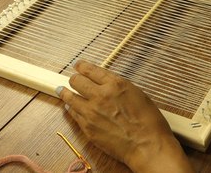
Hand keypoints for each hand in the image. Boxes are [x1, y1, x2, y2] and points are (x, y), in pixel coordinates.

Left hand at [56, 60, 193, 172]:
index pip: (91, 70)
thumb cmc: (149, 122)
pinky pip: (73, 114)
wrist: (146, 145)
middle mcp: (100, 95)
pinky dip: (71, 108)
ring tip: (62, 90)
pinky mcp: (87, 127)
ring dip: (65, 92)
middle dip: (75, 79)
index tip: (78, 66)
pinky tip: (70, 107)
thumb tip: (107, 85)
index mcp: (115, 84)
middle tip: (74, 80)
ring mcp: (91, 112)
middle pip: (76, 81)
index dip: (82, 66)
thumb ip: (119, 88)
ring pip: (69, 97)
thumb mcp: (137, 94)